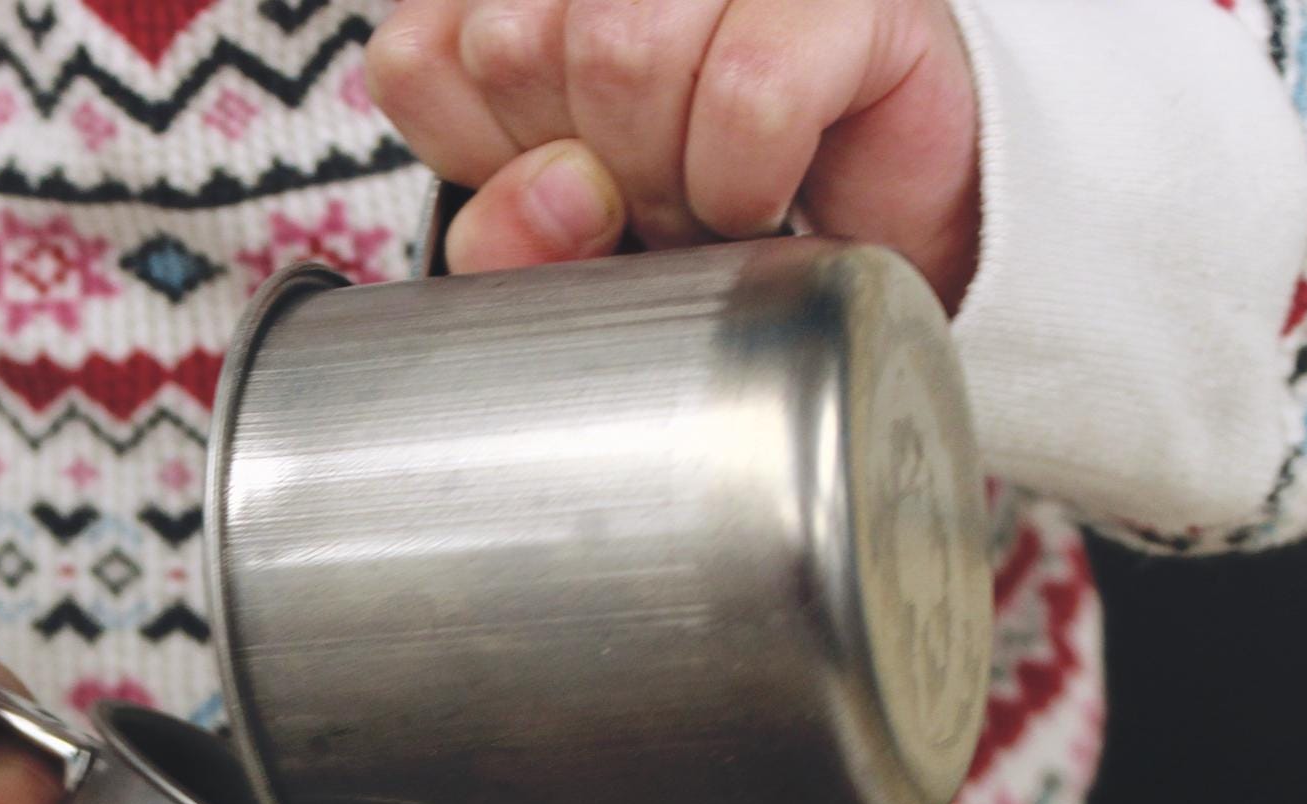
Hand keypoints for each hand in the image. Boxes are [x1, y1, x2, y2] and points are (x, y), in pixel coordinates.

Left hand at [365, 0, 980, 302]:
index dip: (483, 158)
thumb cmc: (711, 218)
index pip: (421, 57)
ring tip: (709, 199)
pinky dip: (749, 181)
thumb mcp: (575, 251)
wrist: (885, 245)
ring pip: (625, 54)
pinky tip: (765, 191)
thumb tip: (545, 196)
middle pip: (515, 48)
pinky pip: (750, 95)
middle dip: (584, 171)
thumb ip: (509, 237)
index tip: (564, 183)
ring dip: (669, 180)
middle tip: (654, 200)